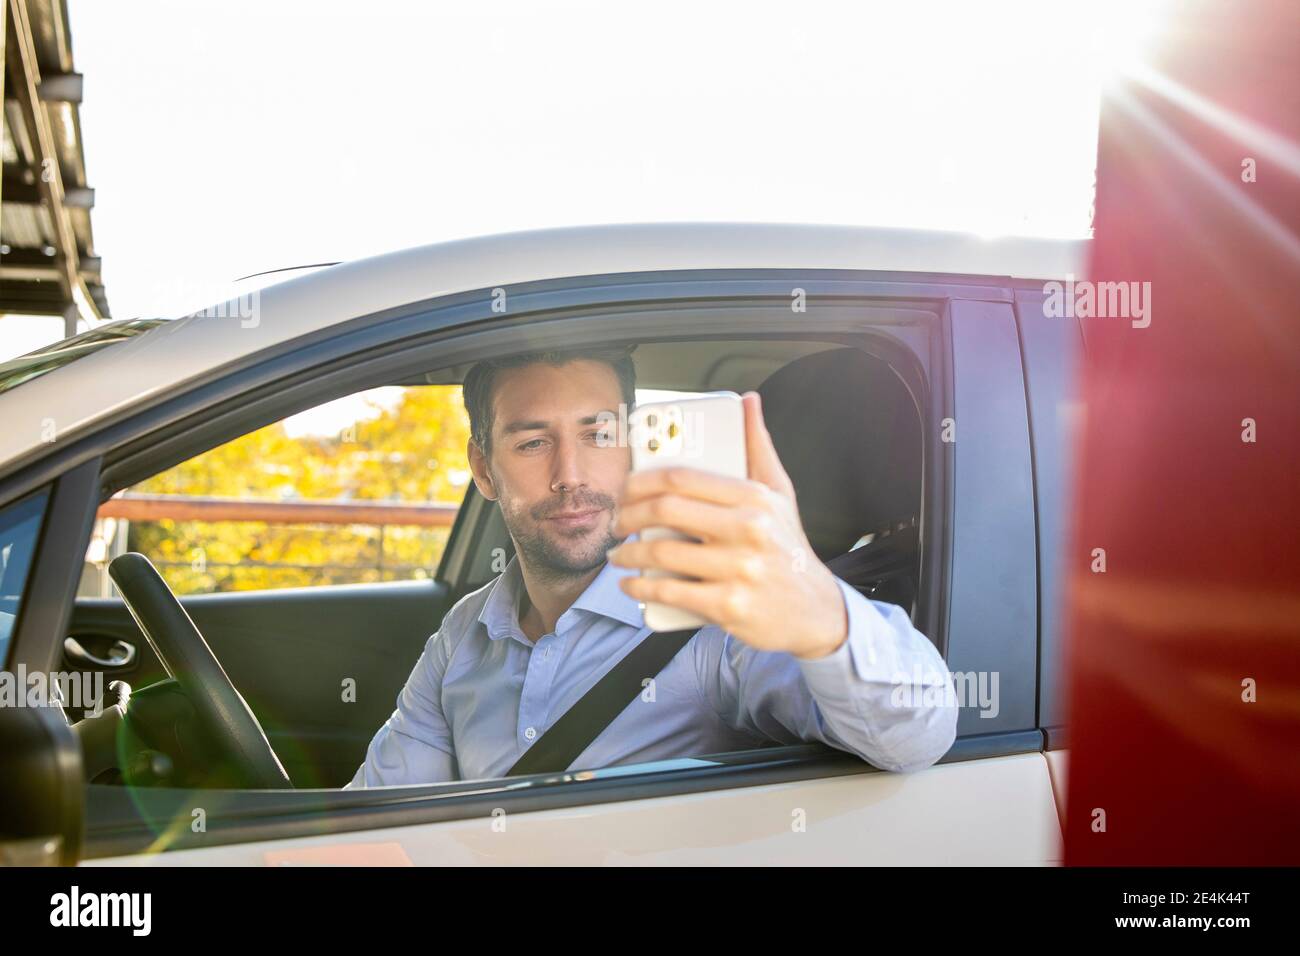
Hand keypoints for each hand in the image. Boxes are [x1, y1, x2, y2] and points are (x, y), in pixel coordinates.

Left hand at [609, 391, 847, 659]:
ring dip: (628, 554)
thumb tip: (748, 401)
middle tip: (617, 523)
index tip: (626, 489)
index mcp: (755, 498)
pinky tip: (631, 584)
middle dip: (628, 515)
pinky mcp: (729, 606)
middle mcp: (749, 530)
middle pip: (665, 510)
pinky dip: (641, 587)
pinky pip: (670, 591)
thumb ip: (759, 446)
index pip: (682, 478)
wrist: (815, 610)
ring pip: (661, 553)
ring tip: (618, 554)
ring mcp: (738, 570)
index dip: (642, 481)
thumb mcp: (781, 494)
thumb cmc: (788, 547)